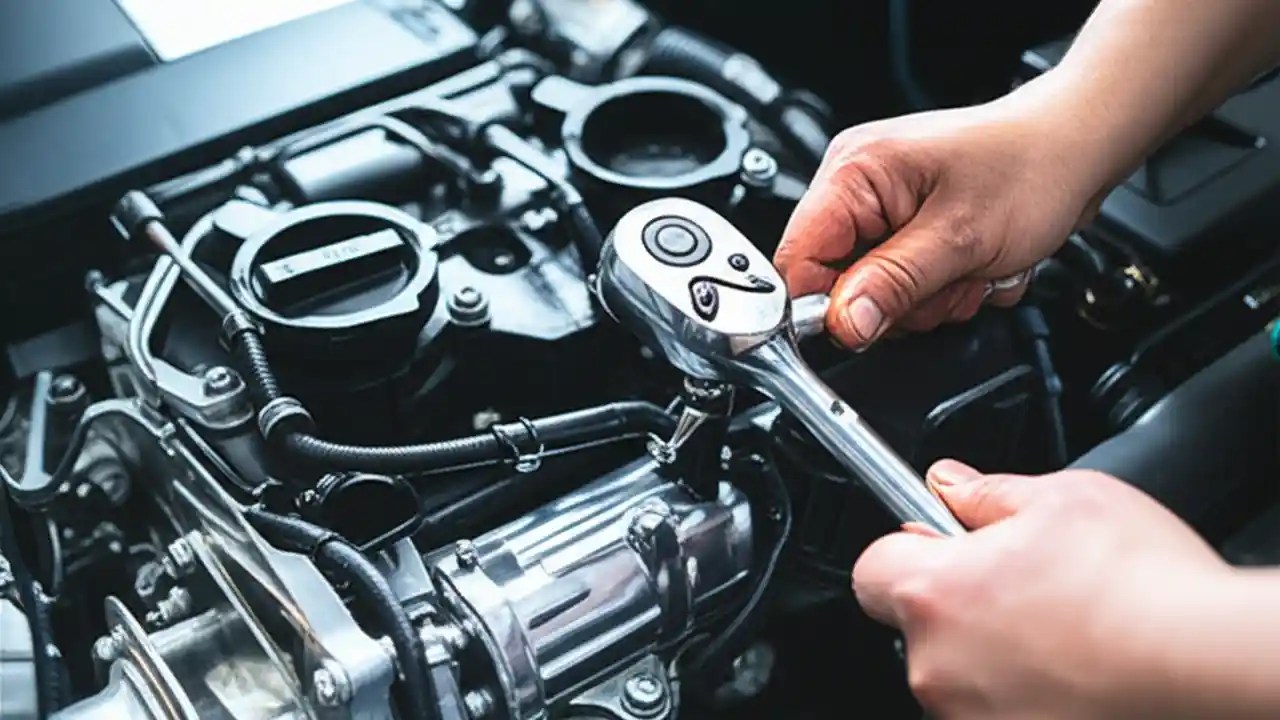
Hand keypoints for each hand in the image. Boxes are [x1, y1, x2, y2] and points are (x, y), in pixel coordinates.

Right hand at [773, 98, 1100, 348]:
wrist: (1081, 149)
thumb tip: (842, 325)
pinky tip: (974, 265)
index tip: (867, 322)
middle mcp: (859, 186)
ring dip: (929, 299)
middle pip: (838, 283)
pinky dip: (944, 289)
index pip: (798, 260)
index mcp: (853, 173)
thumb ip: (893, 285)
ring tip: (969, 267)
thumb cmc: (1032, 168)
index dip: (823, 304)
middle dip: (898, 300)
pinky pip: (905, 286)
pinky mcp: (909, 228)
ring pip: (876, 294)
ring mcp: (884, 208)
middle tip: (948, 278)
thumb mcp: (959, 238)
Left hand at [853, 461, 1249, 719]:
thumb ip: (985, 492)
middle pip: (916, 621)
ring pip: (956, 669)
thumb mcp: (1060, 497)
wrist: (1203, 660)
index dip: (909, 547)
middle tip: (1019, 580)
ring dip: (988, 648)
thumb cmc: (1140, 585)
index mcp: (933, 592)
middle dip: (956, 598)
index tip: (942, 541)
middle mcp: (936, 664)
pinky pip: (991, 706)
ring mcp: (968, 714)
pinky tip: (1071, 664)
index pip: (871, 566)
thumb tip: (949, 484)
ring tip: (1059, 626)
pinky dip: (1020, 689)